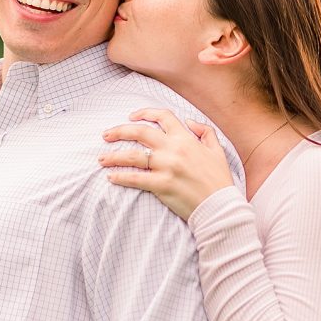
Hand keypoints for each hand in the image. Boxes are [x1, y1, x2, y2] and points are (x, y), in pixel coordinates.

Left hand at [98, 107, 233, 220]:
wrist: (220, 207)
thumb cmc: (219, 180)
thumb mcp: (218, 151)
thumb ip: (205, 132)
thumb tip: (189, 122)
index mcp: (186, 139)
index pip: (162, 117)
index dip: (144, 113)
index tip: (131, 117)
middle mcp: (174, 149)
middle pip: (140, 132)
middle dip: (119, 131)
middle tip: (105, 135)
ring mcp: (166, 167)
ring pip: (133, 156)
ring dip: (113, 156)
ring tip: (101, 159)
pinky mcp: (161, 185)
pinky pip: (135, 178)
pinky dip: (121, 177)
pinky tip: (111, 177)